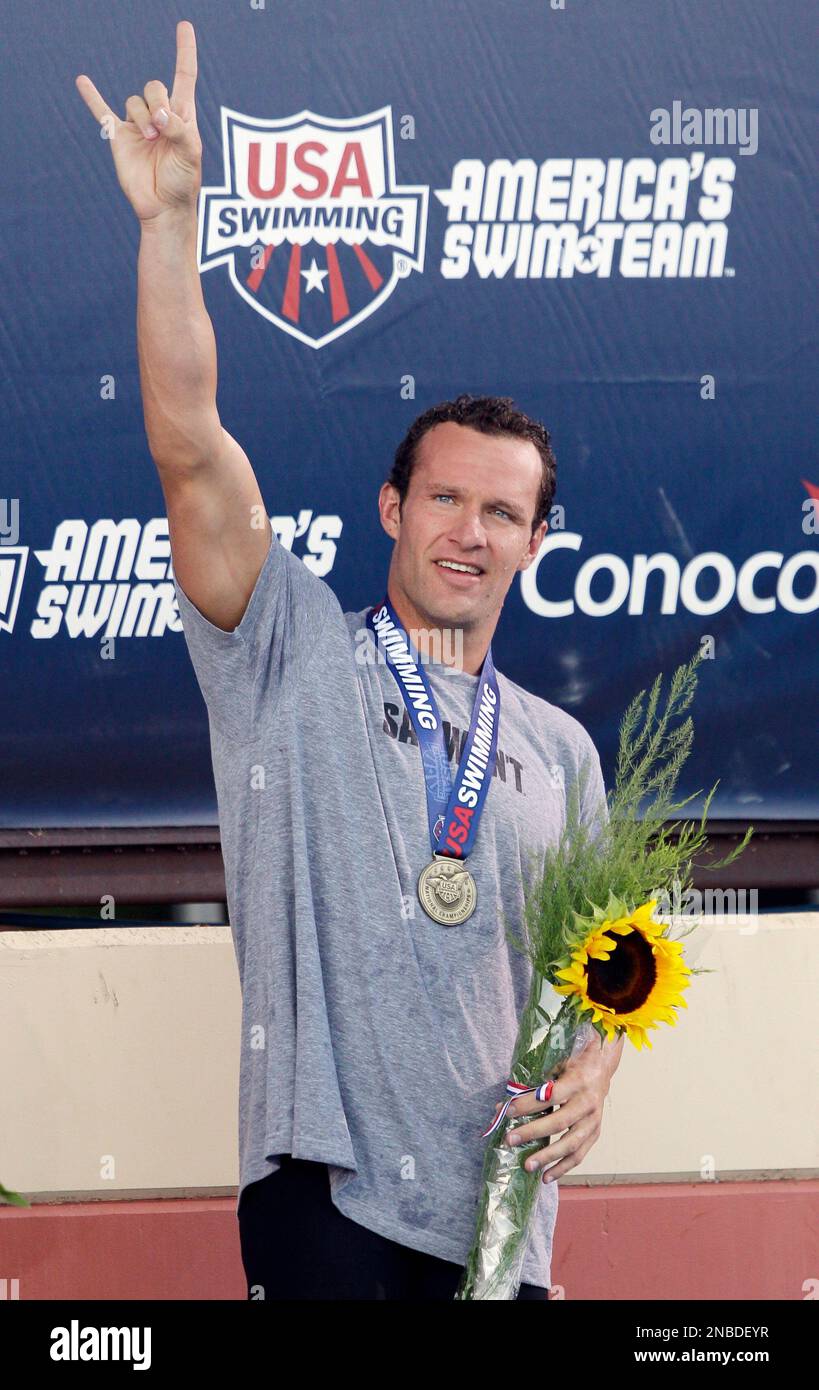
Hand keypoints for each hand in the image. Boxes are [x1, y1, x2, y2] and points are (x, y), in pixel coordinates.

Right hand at [75, 19, 201, 223]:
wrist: (163, 208)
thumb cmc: (184, 182)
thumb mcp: (191, 153)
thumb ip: (178, 128)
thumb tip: (158, 113)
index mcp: (182, 115)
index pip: (184, 76)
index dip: (185, 52)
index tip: (184, 27)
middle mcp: (159, 116)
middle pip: (154, 86)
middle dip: (157, 103)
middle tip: (161, 130)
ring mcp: (137, 126)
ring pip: (134, 101)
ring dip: (142, 118)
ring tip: (150, 141)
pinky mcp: (119, 137)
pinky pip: (102, 111)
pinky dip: (92, 96)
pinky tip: (82, 81)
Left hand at [497, 1029, 623, 1183]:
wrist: (601, 1069)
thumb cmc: (572, 1067)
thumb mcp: (554, 1067)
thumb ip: (532, 1086)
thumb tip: (501, 1107)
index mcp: (577, 1082)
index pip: (550, 1096)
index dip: (528, 1104)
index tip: (507, 1111)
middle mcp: (588, 1103)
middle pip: (559, 1122)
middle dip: (532, 1132)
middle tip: (510, 1139)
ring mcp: (594, 1121)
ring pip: (571, 1144)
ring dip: (548, 1157)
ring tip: (527, 1166)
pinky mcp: (595, 1134)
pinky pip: (579, 1155)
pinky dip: (562, 1168)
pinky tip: (546, 1176)